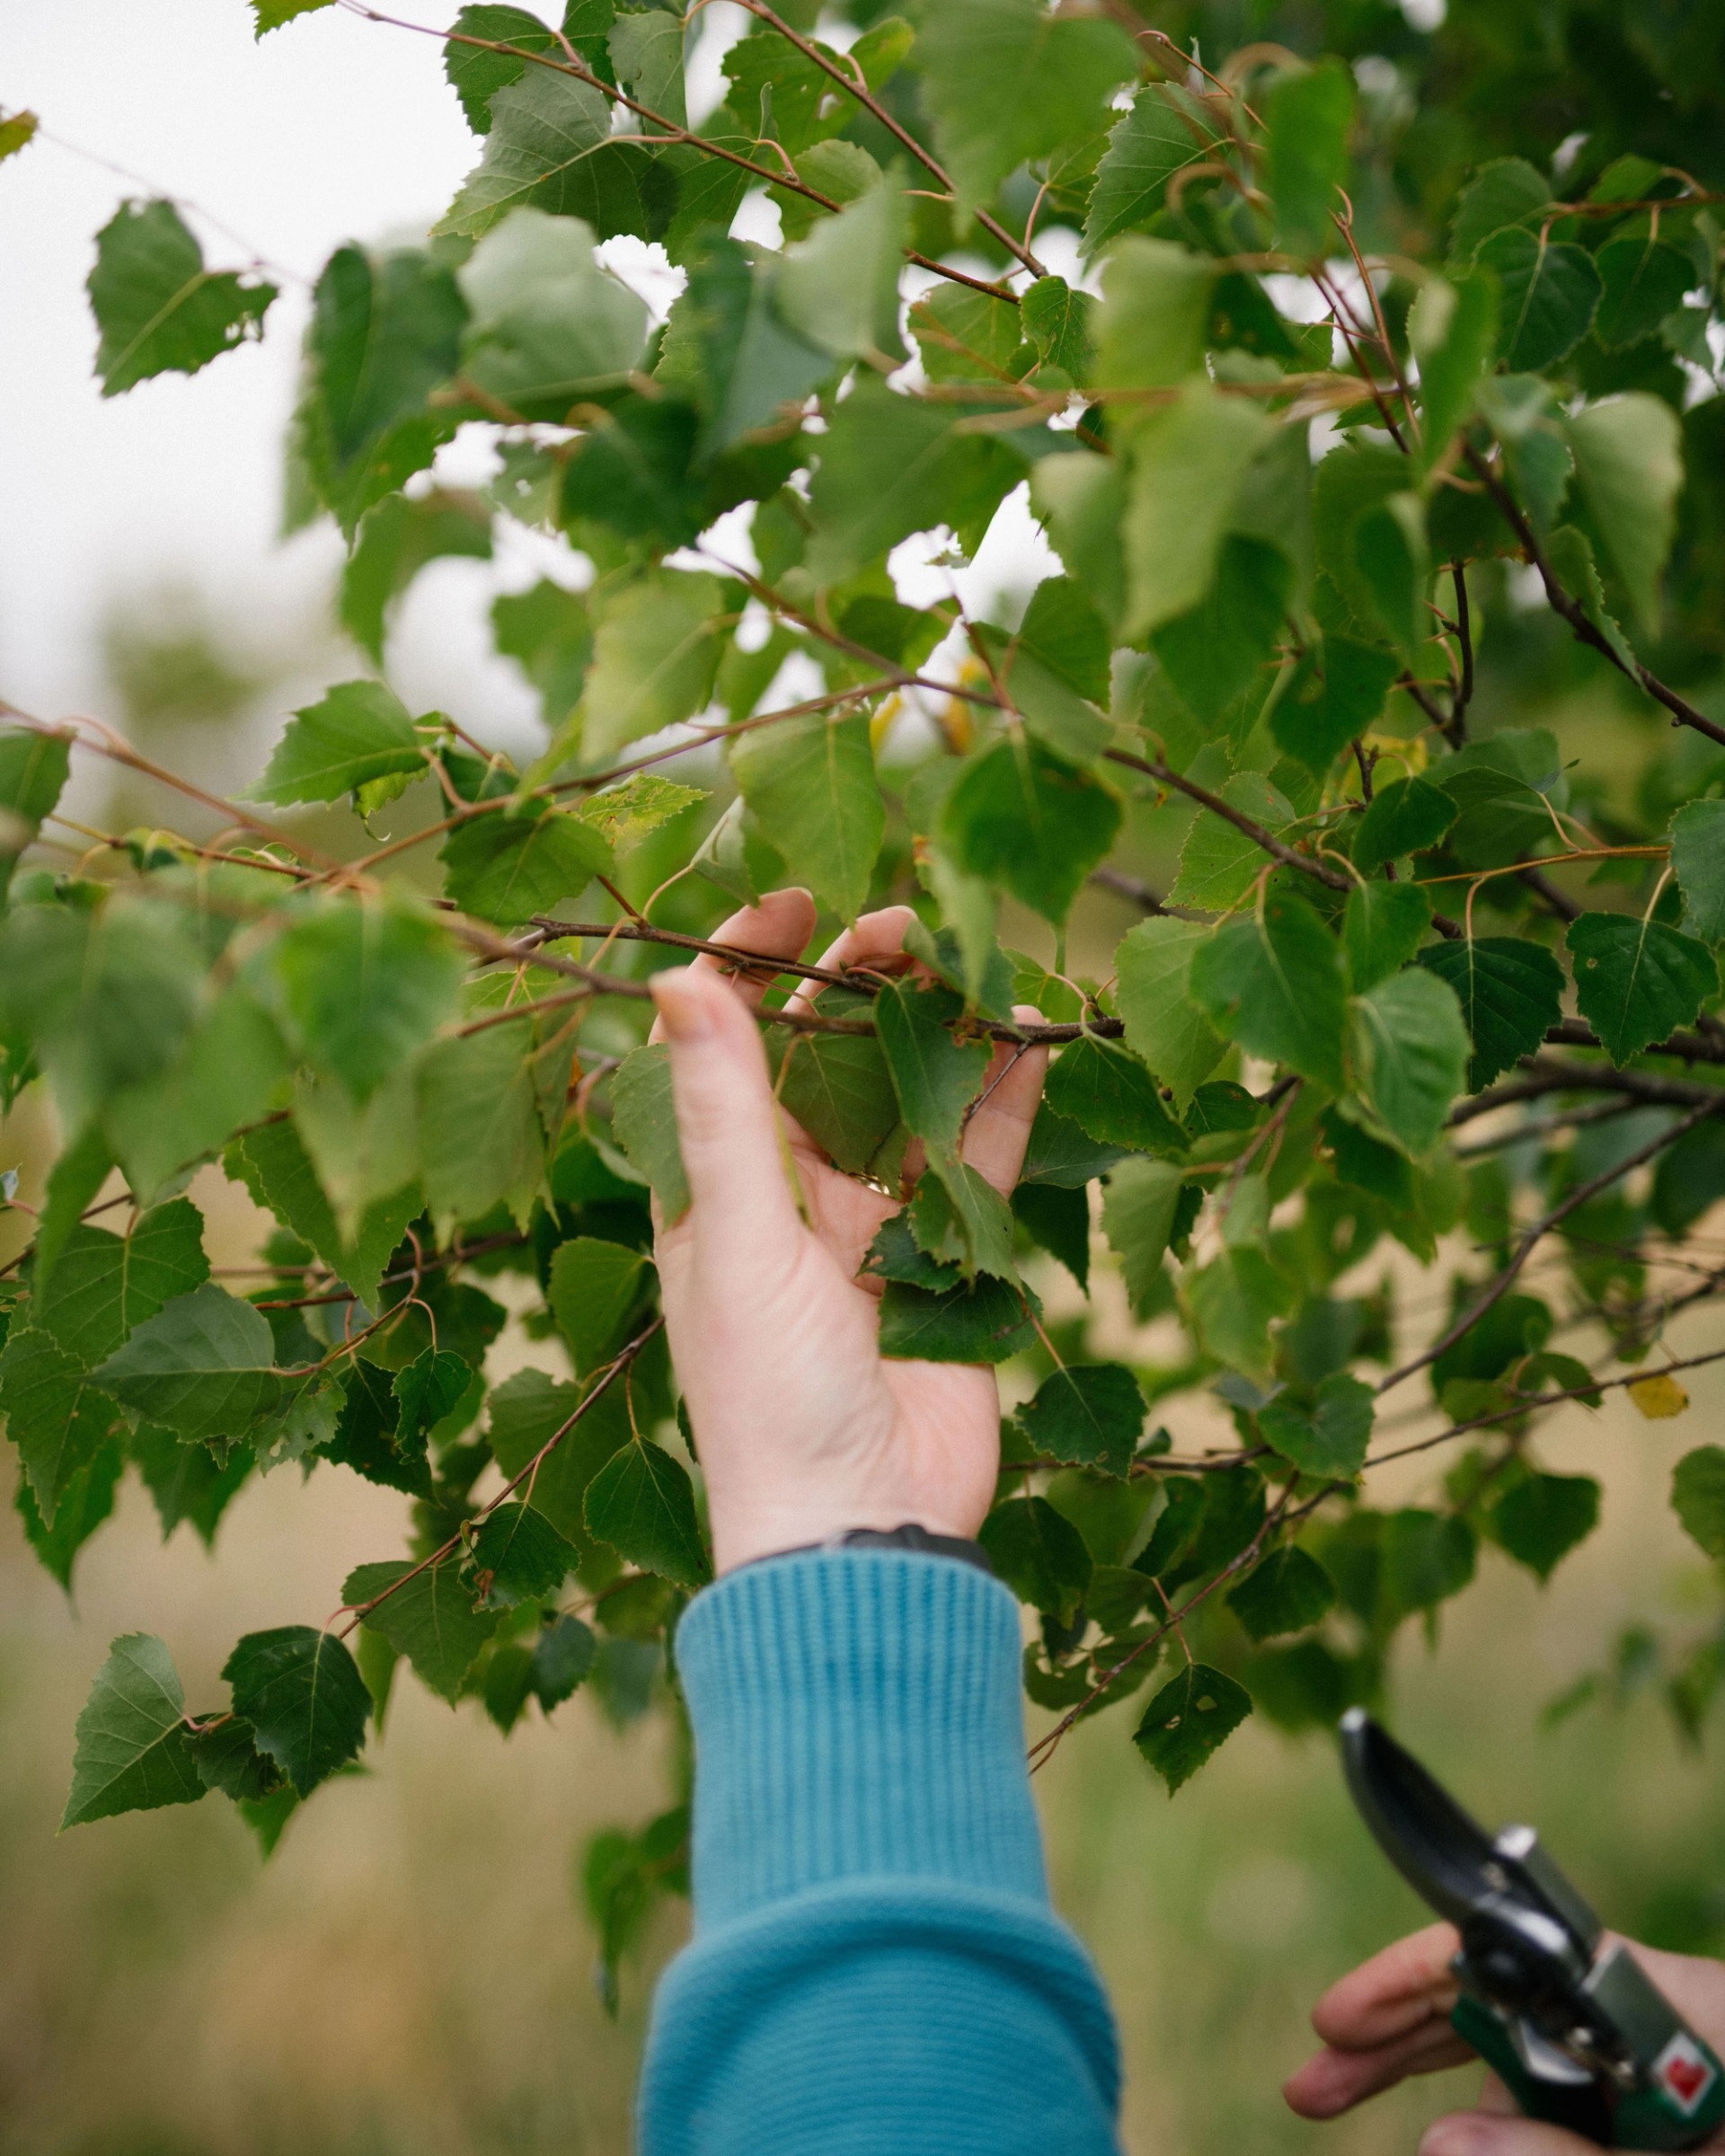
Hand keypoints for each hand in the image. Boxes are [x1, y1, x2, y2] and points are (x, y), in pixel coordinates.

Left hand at [646, 888, 1047, 1575]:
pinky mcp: (942, 1257)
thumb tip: (677, 977)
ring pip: (904, 1096)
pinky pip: (976, 1157)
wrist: (860, 1527)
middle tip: (913, 925)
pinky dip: (1005, 1099)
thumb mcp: (741, 1238)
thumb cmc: (768, 1394)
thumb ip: (723, 1110)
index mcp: (709, 1187)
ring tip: (979, 960)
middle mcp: (784, 1194)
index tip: (800, 902)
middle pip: (821, 1057)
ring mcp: (867, 1224)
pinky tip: (1038, 1037)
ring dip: (938, 1029)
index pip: (720, 1046)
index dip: (752, 965)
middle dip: (861, 984)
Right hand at [1284, 1921, 1724, 2155]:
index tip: (1334, 2022)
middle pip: (1506, 1995)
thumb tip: (1431, 2142)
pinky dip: (1515, 2105)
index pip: (1519, 1957)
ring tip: (1341, 2096)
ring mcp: (1674, 2049)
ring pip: (1535, 2043)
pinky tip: (1466, 2132)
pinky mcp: (1684, 2087)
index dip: (1414, 1981)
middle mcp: (1665, 2008)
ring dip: (1440, 2073)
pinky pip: (1581, 2082)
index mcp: (1679, 2005)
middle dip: (1400, 2033)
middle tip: (1309, 2083)